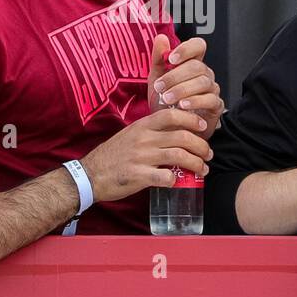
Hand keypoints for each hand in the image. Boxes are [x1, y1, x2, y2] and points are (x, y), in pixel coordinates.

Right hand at [80, 108, 212, 203]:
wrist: (89, 175)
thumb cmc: (112, 156)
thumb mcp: (130, 135)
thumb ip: (150, 132)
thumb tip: (175, 133)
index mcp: (142, 126)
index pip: (171, 115)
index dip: (191, 119)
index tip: (202, 126)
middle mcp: (143, 139)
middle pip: (182, 136)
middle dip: (201, 145)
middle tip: (208, 154)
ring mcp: (141, 157)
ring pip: (178, 156)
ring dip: (196, 163)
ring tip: (202, 169)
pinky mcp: (138, 176)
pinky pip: (165, 177)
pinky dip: (175, 180)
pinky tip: (176, 182)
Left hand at [148, 34, 223, 139]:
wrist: (168, 130)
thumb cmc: (164, 105)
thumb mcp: (156, 80)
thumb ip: (158, 59)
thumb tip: (161, 37)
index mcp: (192, 64)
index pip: (198, 46)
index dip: (186, 49)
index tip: (170, 59)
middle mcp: (205, 74)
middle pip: (197, 66)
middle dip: (175, 76)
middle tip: (159, 87)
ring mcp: (212, 89)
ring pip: (203, 82)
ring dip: (182, 89)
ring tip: (167, 98)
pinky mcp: (216, 106)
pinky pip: (210, 99)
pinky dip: (195, 102)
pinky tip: (182, 106)